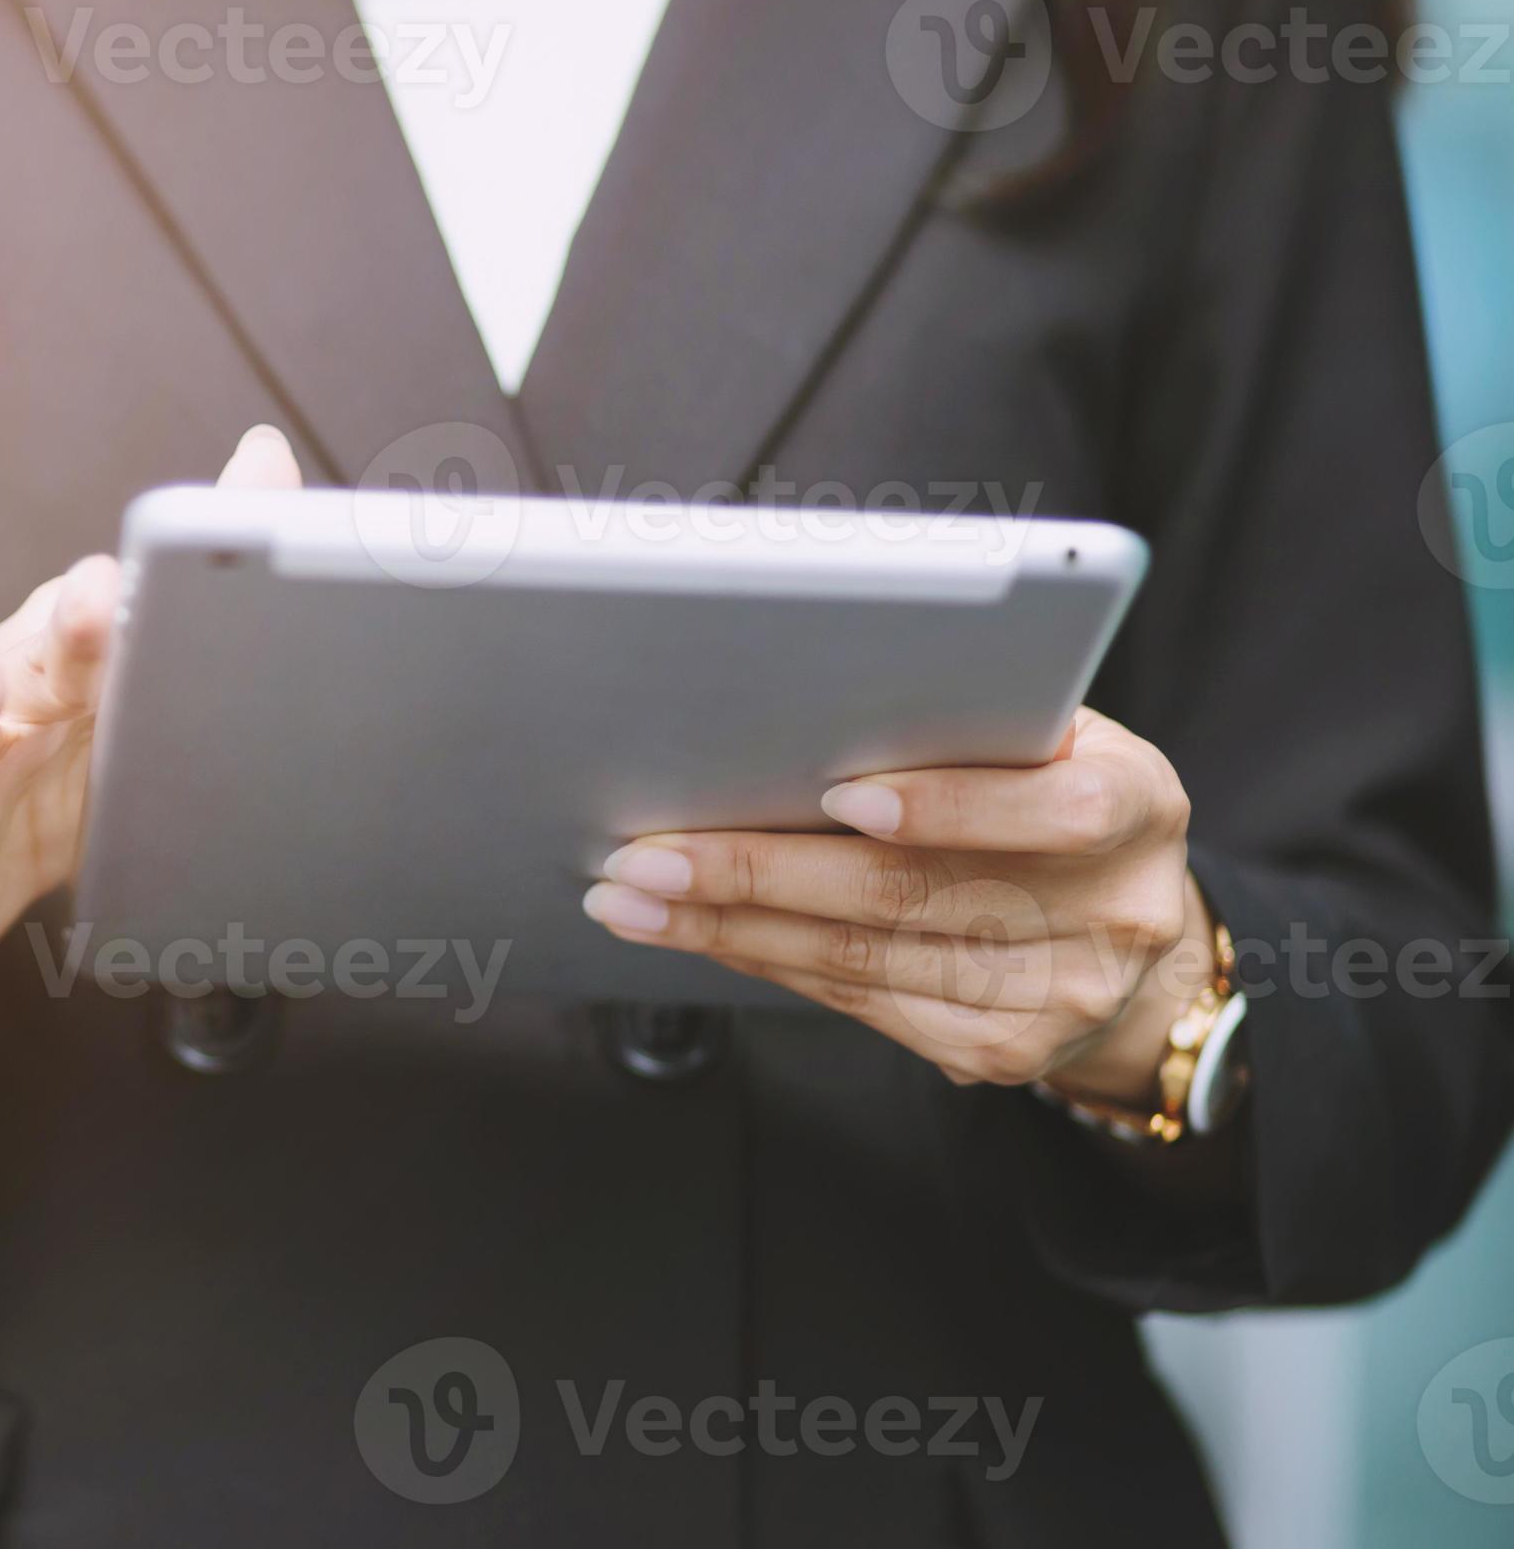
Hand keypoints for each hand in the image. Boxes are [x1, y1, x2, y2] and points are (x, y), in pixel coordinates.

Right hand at [0, 426, 303, 1075]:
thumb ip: (190, 587)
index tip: (151, 570)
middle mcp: (0, 703)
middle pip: (35, 662)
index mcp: (59, 668)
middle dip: (68, 634)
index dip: (128, 603)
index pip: (98, 622)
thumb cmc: (40, 772)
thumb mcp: (124, 697)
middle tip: (96, 597)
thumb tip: (268, 449)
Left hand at [582, 708, 1216, 1104]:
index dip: (943, 804)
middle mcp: (1112, 915)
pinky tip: (696, 934)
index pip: (1048, 809)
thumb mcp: (1051, 738)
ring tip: (633, 896)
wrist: (1131, 931)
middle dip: (759, 872)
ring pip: (862, 960)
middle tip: (650, 853)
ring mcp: (1058, 998)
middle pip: (911, 895)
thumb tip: (792, 717)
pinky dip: (763, 962)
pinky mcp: (999, 1052)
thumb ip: (967, 723)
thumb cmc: (1054, 793)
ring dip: (729, 928)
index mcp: (1136, 805)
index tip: (839, 793)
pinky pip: (857, 1003)